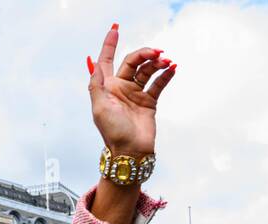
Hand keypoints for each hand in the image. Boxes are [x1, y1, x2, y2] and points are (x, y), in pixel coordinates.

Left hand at [88, 25, 173, 157]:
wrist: (131, 151)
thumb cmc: (113, 132)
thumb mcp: (100, 108)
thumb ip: (97, 85)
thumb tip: (94, 64)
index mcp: (106, 88)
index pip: (107, 61)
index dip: (109, 45)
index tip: (115, 28)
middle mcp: (121, 88)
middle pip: (132, 62)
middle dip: (144, 54)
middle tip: (157, 52)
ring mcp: (135, 94)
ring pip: (147, 70)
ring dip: (157, 63)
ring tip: (167, 61)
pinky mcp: (149, 101)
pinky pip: (159, 83)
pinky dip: (166, 75)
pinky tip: (172, 68)